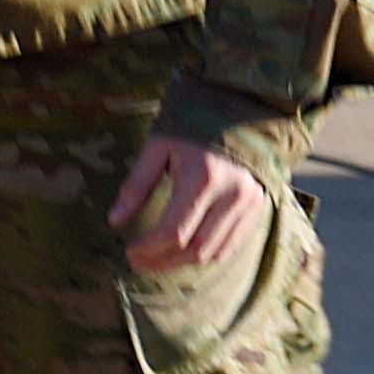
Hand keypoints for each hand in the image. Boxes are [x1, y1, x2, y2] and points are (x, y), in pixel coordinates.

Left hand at [108, 129, 269, 279]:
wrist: (238, 110)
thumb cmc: (189, 127)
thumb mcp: (157, 148)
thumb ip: (136, 185)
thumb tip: (115, 221)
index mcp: (203, 178)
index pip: (173, 231)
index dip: (149, 249)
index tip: (129, 252)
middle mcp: (232, 194)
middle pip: (196, 248)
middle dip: (163, 262)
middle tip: (138, 263)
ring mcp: (250, 203)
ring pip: (216, 252)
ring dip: (183, 264)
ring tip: (157, 262)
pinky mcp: (259, 206)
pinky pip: (233, 244)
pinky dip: (207, 255)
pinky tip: (183, 254)